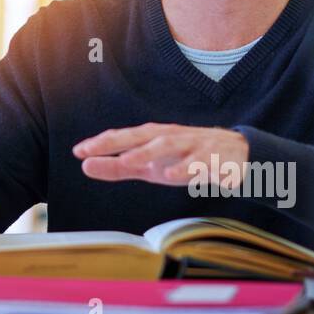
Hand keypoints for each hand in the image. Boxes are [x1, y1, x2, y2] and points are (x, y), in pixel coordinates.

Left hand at [73, 123, 249, 187]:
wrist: (234, 155)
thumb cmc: (183, 159)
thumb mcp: (150, 166)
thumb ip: (118, 167)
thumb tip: (85, 166)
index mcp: (154, 137)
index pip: (124, 137)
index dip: (102, 143)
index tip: (79, 151)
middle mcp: (171, 137)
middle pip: (144, 137)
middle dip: (118, 143)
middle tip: (94, 150)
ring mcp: (193, 146)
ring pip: (171, 146)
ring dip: (150, 152)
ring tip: (131, 161)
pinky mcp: (214, 159)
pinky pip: (202, 163)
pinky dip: (190, 168)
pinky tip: (177, 176)